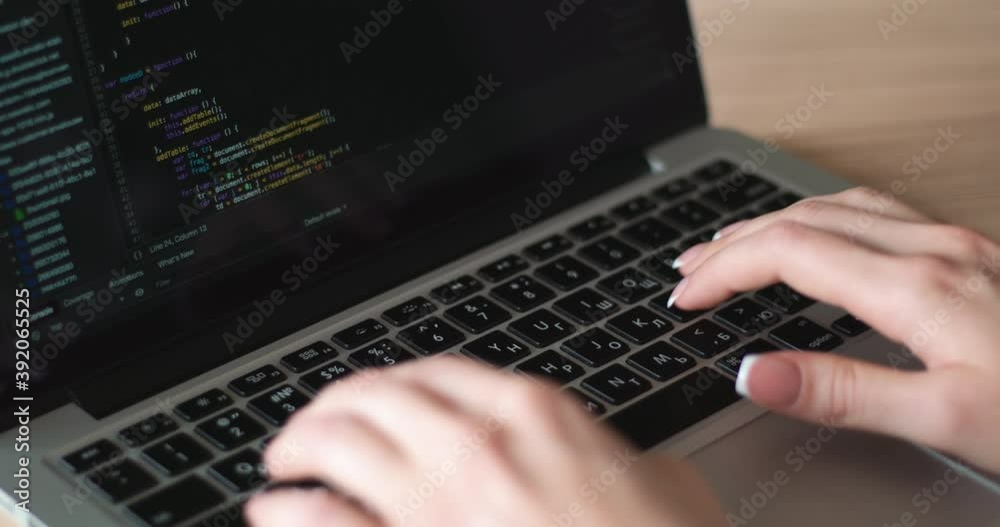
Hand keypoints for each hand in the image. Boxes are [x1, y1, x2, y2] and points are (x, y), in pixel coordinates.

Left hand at [247, 356, 725, 526]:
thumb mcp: (667, 482)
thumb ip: (614, 453)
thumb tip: (603, 453)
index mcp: (539, 415)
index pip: (439, 371)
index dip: (392, 380)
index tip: (374, 395)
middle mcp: (480, 447)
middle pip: (374, 396)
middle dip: (330, 405)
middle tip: (313, 424)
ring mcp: (441, 504)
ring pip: (338, 444)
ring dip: (298, 444)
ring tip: (282, 459)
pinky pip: (328, 524)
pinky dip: (287, 512)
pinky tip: (271, 512)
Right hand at [673, 187, 999, 471]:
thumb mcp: (947, 419)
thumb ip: (844, 393)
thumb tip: (755, 372)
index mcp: (916, 285)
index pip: (787, 252)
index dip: (724, 270)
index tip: (685, 297)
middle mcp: (932, 248)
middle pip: (804, 217)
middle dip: (734, 239)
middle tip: (687, 267)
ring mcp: (954, 241)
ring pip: (838, 205)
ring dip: (773, 220)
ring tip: (732, 243)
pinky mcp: (970, 249)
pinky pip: (874, 211)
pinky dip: (820, 216)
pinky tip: (818, 233)